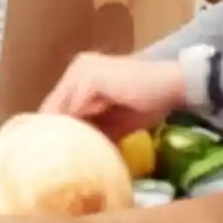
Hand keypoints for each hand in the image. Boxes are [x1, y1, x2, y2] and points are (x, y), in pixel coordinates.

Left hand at [38, 52, 186, 141]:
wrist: (171, 86)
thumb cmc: (146, 102)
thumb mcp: (114, 121)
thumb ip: (94, 129)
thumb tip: (76, 151)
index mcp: (80, 72)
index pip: (56, 103)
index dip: (54, 127)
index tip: (52, 150)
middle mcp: (78, 67)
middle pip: (53, 104)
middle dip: (53, 130)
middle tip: (51, 156)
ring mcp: (83, 70)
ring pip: (61, 106)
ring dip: (63, 130)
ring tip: (61, 153)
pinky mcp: (91, 78)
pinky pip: (76, 107)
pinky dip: (77, 125)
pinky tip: (78, 143)